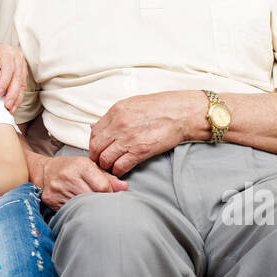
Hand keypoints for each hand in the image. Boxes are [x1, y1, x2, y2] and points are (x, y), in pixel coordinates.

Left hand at [0, 41, 27, 111]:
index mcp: (7, 52)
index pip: (8, 67)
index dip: (4, 81)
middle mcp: (17, 58)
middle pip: (18, 77)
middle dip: (12, 93)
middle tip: (7, 105)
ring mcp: (21, 66)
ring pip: (22, 83)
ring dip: (17, 98)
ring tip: (10, 108)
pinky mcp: (22, 74)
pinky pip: (22, 87)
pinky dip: (18, 98)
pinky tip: (13, 106)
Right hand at [39, 154, 127, 211]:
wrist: (45, 171)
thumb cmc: (71, 168)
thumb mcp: (90, 167)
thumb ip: (108, 178)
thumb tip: (125, 187)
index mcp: (81, 165)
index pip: (103, 187)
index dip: (110, 194)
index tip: (110, 196)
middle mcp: (69, 176)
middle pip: (93, 197)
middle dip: (100, 202)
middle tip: (102, 204)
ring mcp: (59, 189)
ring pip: (82, 206)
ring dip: (89, 209)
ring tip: (90, 206)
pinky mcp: (51, 199)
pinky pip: (70, 210)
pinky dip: (76, 211)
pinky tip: (78, 208)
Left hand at [89, 91, 205, 175]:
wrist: (182, 113)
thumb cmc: (161, 107)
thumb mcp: (132, 104)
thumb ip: (113, 116)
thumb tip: (94, 126)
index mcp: (116, 111)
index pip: (94, 132)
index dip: (94, 144)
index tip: (98, 149)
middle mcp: (119, 124)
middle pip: (96, 147)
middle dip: (96, 157)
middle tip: (100, 162)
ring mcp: (128, 138)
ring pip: (105, 159)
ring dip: (106, 167)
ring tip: (110, 169)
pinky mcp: (140, 151)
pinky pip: (120, 166)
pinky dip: (118, 172)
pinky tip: (121, 172)